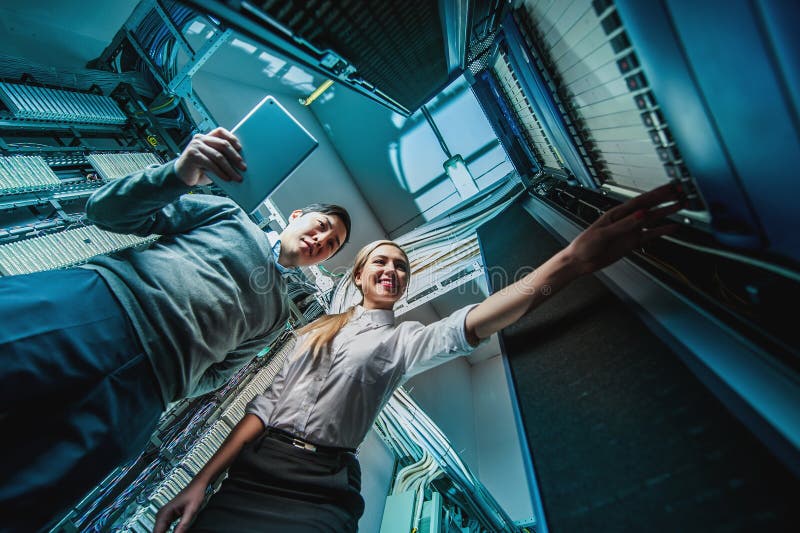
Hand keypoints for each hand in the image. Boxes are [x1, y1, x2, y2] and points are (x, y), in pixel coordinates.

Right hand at [153, 480, 206, 532]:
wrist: (197, 485)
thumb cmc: (195, 494)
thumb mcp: (191, 511)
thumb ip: (183, 525)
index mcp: (164, 512)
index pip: (157, 532)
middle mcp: (162, 514)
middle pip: (157, 532)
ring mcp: (164, 515)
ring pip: (160, 531)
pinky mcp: (168, 517)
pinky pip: (165, 528)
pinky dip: (167, 532)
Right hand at [174, 127, 245, 185]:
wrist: (181, 176)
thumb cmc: (199, 168)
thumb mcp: (212, 161)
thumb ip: (222, 157)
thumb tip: (240, 162)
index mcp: (206, 137)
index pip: (221, 131)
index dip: (232, 138)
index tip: (240, 148)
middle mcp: (200, 139)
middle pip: (223, 144)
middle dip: (235, 157)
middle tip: (243, 167)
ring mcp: (196, 146)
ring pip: (218, 156)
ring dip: (230, 168)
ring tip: (237, 177)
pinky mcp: (193, 155)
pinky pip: (211, 164)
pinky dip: (220, 172)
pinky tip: (226, 178)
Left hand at [566, 183, 684, 273]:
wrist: (580, 261)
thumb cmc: (585, 244)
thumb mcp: (604, 234)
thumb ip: (624, 225)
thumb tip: (642, 214)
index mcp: (617, 213)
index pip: (641, 201)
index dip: (656, 194)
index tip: (670, 188)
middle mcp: (626, 220)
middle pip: (650, 206)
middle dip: (665, 199)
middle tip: (681, 192)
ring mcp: (630, 231)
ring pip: (652, 219)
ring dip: (666, 212)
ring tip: (681, 205)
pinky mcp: (631, 242)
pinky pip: (649, 235)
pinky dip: (661, 231)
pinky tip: (672, 227)